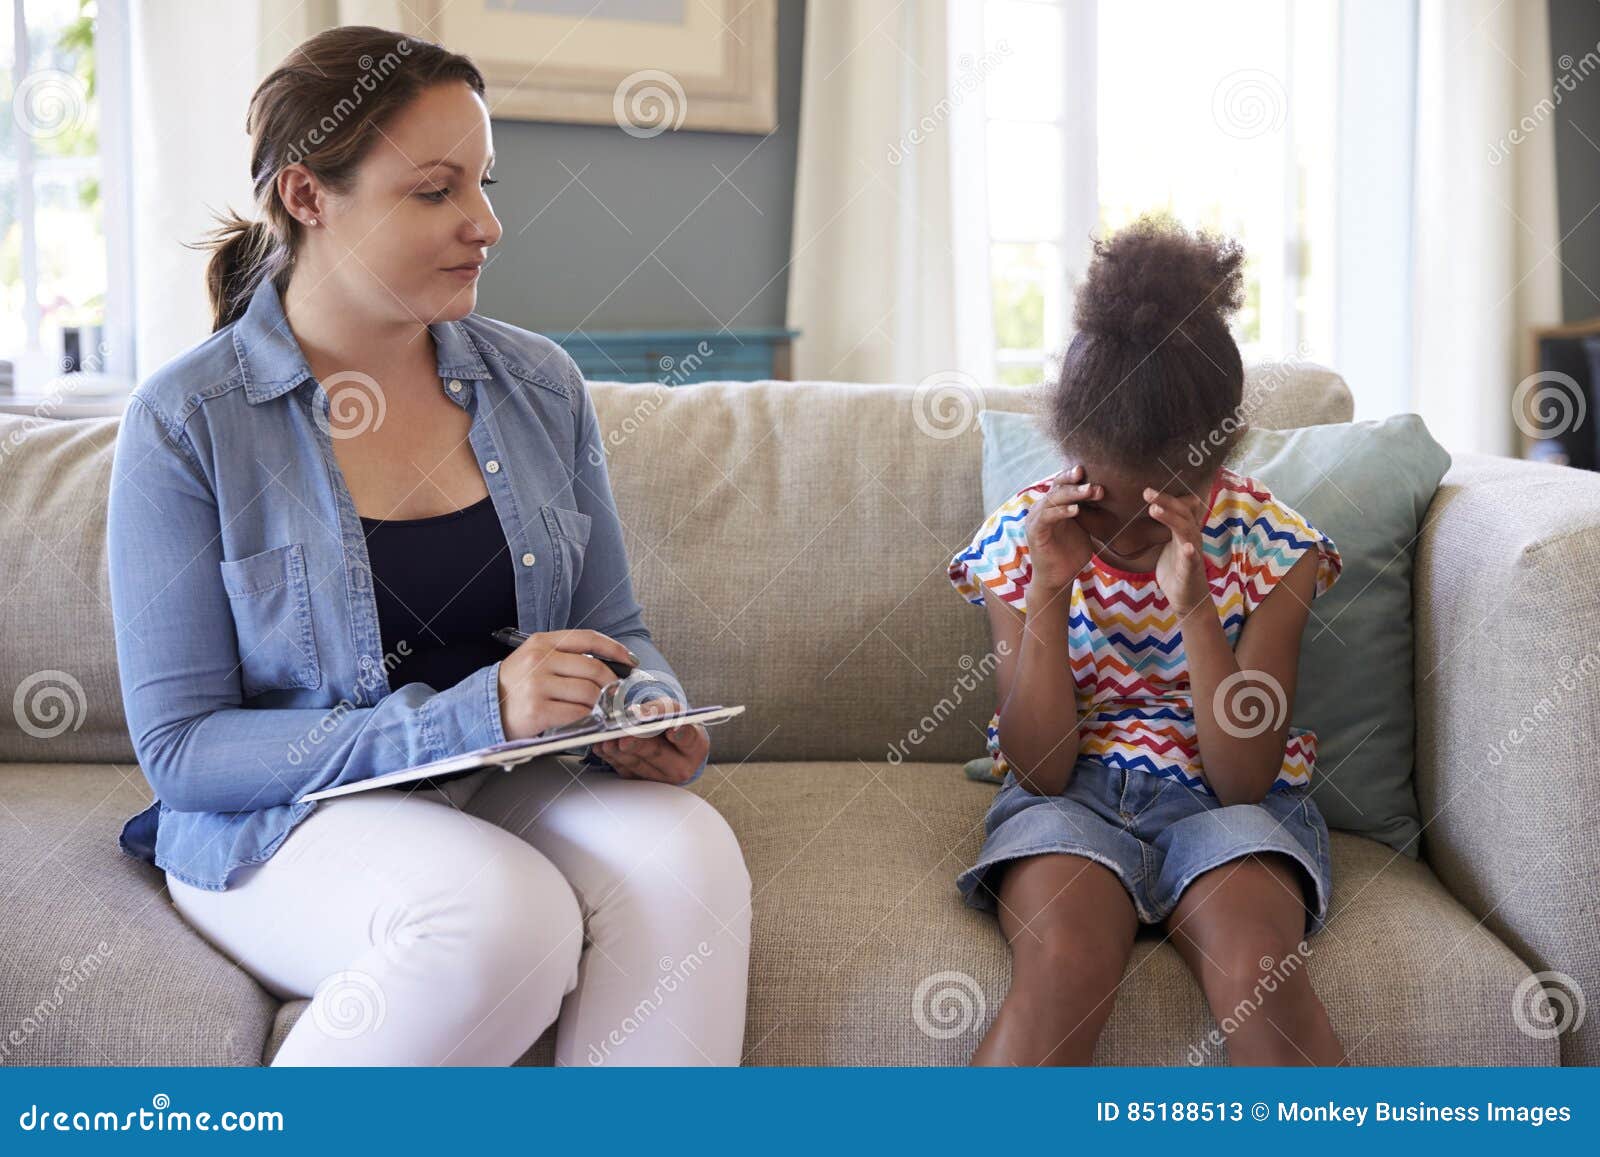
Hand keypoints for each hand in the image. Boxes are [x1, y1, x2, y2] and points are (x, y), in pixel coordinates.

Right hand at [495, 629, 637, 740]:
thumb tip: (610, 667)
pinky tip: (586, 721)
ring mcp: (537, 684)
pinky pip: (577, 713)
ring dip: (599, 704)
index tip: (630, 661)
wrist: (483, 710)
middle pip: (594, 669)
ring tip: (598, 710)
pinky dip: (588, 719)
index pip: (588, 638)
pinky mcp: (537, 710)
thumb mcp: (536, 661)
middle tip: (616, 695)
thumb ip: (566, 659)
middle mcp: (539, 659)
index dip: (615, 649)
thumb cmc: (516, 687)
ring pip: (589, 693)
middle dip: (612, 685)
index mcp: (541, 642)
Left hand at [592, 698, 708, 785]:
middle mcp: (681, 765)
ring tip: (607, 740)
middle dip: (639, 745)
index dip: (681, 734)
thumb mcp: (671, 709)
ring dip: (619, 751)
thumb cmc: (671, 722)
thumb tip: (637, 713)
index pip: (690, 739)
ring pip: (637, 764)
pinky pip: (623, 770)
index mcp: (695, 745)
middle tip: (625, 738)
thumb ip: (658, 708)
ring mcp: (660, 777)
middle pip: (658, 754)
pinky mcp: (641, 781)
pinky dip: (610, 756)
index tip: (672, 730)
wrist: (666, 739)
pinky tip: (602, 746)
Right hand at [1025, 465, 1095, 593]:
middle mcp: (1042, 508)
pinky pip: (1047, 517)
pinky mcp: (1035, 532)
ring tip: (1090, 491)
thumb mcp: (1084, 527)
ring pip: (1053, 499)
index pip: (1063, 483)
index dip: (1076, 476)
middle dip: (1074, 481)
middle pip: (1057, 486)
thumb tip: (1108, 493)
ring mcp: (1037, 519)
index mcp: (1054, 505)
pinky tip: (1076, 510)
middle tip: (1090, 477)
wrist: (1058, 579)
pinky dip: (1061, 511)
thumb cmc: (1071, 553)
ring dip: (1072, 494)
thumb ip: (1089, 511)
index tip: (1095, 471)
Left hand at [1144, 487, 1210, 619]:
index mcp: (1184, 533)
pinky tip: (1188, 548)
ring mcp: (1193, 555)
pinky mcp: (1191, 572)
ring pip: (1187, 532)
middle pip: (1183, 514)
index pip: (1178, 509)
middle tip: (1147, 492)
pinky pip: (1192, 561)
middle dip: (1166, 501)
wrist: (1189, 600)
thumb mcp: (1166, 546)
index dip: (1166, 498)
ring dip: (1172, 519)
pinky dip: (1191, 553)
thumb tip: (1143, 513)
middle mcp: (1191, 539)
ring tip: (1155, 509)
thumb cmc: (1176, 571)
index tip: (1147, 490)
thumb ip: (1160, 529)